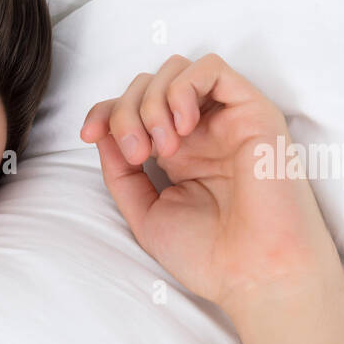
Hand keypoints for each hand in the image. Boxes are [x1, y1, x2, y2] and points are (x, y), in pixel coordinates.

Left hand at [80, 54, 343, 323]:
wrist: (255, 275)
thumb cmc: (209, 255)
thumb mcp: (144, 213)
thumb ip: (120, 173)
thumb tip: (101, 131)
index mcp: (177, 155)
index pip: (133, 109)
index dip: (105, 111)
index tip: (88, 135)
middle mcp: (201, 133)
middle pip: (149, 85)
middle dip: (126, 110)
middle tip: (136, 154)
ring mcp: (226, 121)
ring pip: (176, 70)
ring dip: (152, 100)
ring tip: (160, 147)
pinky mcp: (254, 112)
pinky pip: (212, 69)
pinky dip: (183, 87)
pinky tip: (180, 126)